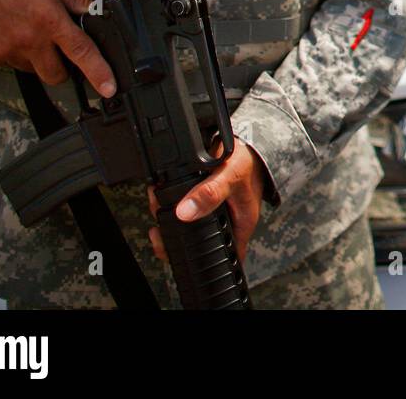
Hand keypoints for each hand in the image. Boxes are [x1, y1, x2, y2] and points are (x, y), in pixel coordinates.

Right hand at [0, 0, 115, 97]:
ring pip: (34, 70)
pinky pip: (12, 64)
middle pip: (57, 75)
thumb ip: (76, 0)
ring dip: (38, 59)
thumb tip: (97, 11)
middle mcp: (31, 41)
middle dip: (63, 69)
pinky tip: (11, 33)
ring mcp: (9, 52)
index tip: (109, 88)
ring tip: (29, 32)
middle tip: (58, 49)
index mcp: (50, 21)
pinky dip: (16, 54)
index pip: (82, 52)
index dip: (98, 72)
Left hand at [148, 140, 265, 263]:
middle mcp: (225, 223)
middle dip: (171, 234)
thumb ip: (210, 193)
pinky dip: (168, 202)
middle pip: (195, 241)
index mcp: (238, 226)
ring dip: (166, 215)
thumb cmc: (248, 162)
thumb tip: (185, 212)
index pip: (220, 256)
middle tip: (158, 225)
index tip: (174, 251)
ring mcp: (213, 212)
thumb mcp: (231, 176)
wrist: (246, 144)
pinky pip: (181, 208)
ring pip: (185, 224)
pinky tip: (161, 193)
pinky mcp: (200, 200)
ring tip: (157, 202)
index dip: (198, 261)